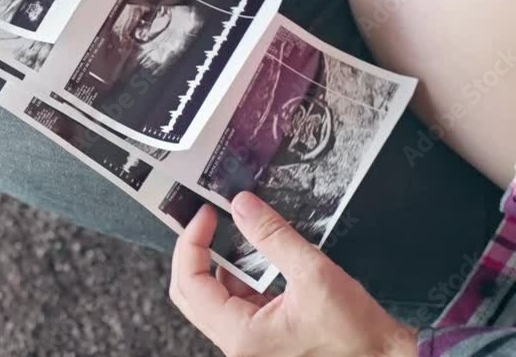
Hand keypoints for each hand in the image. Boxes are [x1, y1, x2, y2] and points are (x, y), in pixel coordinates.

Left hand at [170, 192, 417, 356]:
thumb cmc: (357, 334)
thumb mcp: (313, 273)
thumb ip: (273, 237)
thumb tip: (242, 205)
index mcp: (240, 335)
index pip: (190, 283)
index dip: (191, 243)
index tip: (205, 215)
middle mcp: (238, 345)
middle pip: (192, 293)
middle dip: (197, 253)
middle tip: (209, 221)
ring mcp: (250, 344)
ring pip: (215, 298)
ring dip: (222, 264)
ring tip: (236, 232)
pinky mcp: (265, 339)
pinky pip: (239, 304)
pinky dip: (242, 278)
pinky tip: (258, 257)